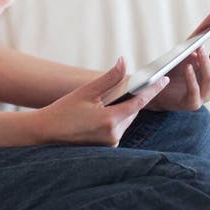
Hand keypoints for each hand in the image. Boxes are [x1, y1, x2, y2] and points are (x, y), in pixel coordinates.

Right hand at [36, 57, 169, 146]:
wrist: (46, 133)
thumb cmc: (63, 110)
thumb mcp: (86, 91)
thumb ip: (109, 78)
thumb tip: (124, 62)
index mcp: (110, 120)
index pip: (139, 103)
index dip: (153, 90)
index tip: (164, 79)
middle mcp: (113, 135)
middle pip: (132, 112)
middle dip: (134, 98)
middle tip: (135, 83)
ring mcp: (110, 143)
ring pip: (125, 120)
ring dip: (124, 108)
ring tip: (114, 97)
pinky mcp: (106, 147)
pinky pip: (118, 128)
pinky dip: (116, 117)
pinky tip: (105, 111)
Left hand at [143, 10, 209, 111]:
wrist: (156, 89)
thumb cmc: (176, 68)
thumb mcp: (188, 47)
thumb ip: (202, 32)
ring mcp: (204, 94)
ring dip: (206, 62)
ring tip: (199, 48)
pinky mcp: (192, 103)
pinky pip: (194, 91)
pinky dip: (191, 78)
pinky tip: (188, 66)